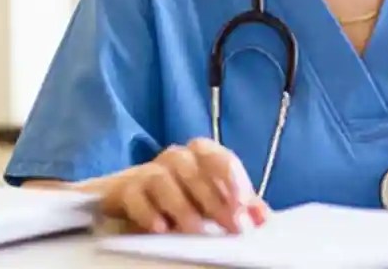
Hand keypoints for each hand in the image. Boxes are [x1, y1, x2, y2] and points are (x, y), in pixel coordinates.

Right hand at [99, 138, 271, 234]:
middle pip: (192, 170)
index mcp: (199, 156)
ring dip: (181, 205)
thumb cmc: (181, 198)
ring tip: (196, 230)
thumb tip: (263, 218)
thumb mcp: (212, 201)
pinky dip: (147, 211)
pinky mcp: (124, 191)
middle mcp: (174, 159)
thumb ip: (238, 205)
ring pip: (162, 179)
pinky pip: (134, 196)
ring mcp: (147, 173)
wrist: (133, 200)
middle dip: (213, 199)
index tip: (244, 202)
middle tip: (230, 225)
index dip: (232, 177)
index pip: (217, 157)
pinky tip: (160, 228)